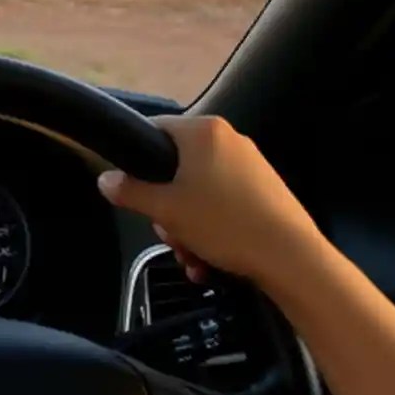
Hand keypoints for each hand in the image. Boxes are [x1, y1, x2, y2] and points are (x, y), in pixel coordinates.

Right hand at [97, 116, 321, 284]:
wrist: (290, 256)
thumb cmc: (224, 224)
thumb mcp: (166, 210)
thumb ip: (130, 192)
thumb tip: (105, 179)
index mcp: (203, 131)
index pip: (154, 131)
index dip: (137, 163)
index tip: (136, 195)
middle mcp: (228, 140)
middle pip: (176, 170)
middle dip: (168, 211)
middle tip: (171, 235)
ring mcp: (250, 165)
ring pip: (198, 194)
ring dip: (187, 229)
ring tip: (193, 258)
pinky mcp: (264, 190)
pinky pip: (223, 205)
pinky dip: (211, 232)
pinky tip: (209, 262)